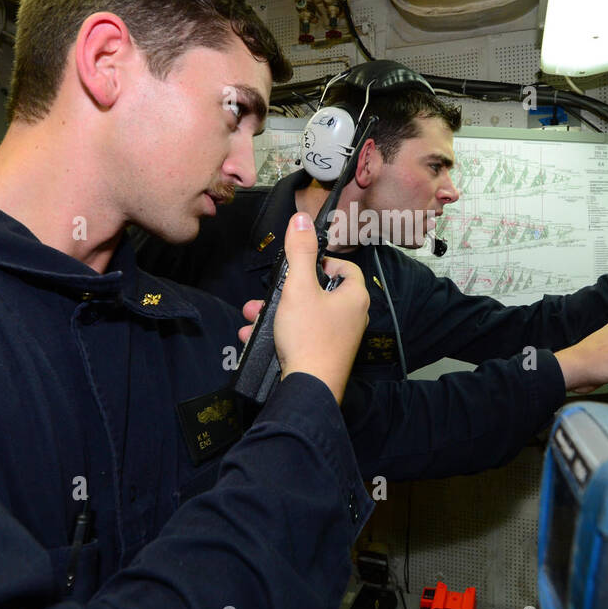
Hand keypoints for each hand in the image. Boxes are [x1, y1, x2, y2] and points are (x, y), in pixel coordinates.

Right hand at [239, 213, 368, 403]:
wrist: (309, 388)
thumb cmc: (309, 337)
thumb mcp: (298, 287)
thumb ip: (300, 251)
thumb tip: (302, 219)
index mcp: (354, 297)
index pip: (345, 268)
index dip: (323, 262)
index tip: (302, 264)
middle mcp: (352, 317)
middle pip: (319, 292)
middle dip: (286, 291)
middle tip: (268, 293)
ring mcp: (339, 339)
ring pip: (304, 315)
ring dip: (275, 312)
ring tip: (253, 315)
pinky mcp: (324, 355)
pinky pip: (300, 336)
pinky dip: (279, 333)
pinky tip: (255, 336)